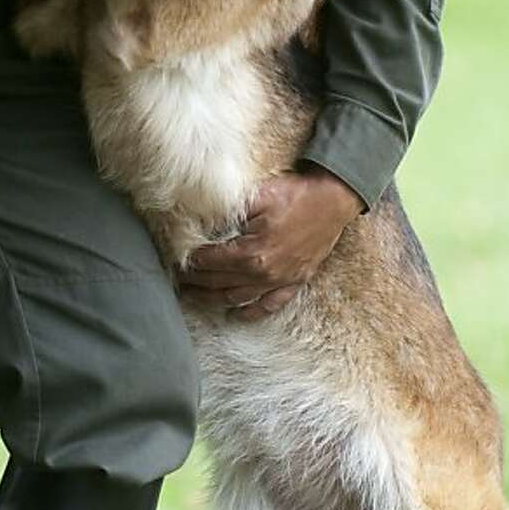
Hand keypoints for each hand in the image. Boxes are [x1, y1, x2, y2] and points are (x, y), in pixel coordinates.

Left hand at [178, 169, 363, 320]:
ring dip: (212, 299)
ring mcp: (280, 282)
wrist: (334, 201)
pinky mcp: (294, 283)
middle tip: (177, 281)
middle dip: (194, 283)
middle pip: (218, 283)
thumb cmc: (296, 195)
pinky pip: (268, 306)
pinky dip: (250, 312)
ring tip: (194, 296)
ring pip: (237, 299)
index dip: (189, 263)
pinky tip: (235, 314)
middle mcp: (264, 274)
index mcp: (251, 253)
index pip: (209, 263)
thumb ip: (227, 212)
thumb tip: (200, 220)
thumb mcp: (257, 196)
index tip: (174, 262)